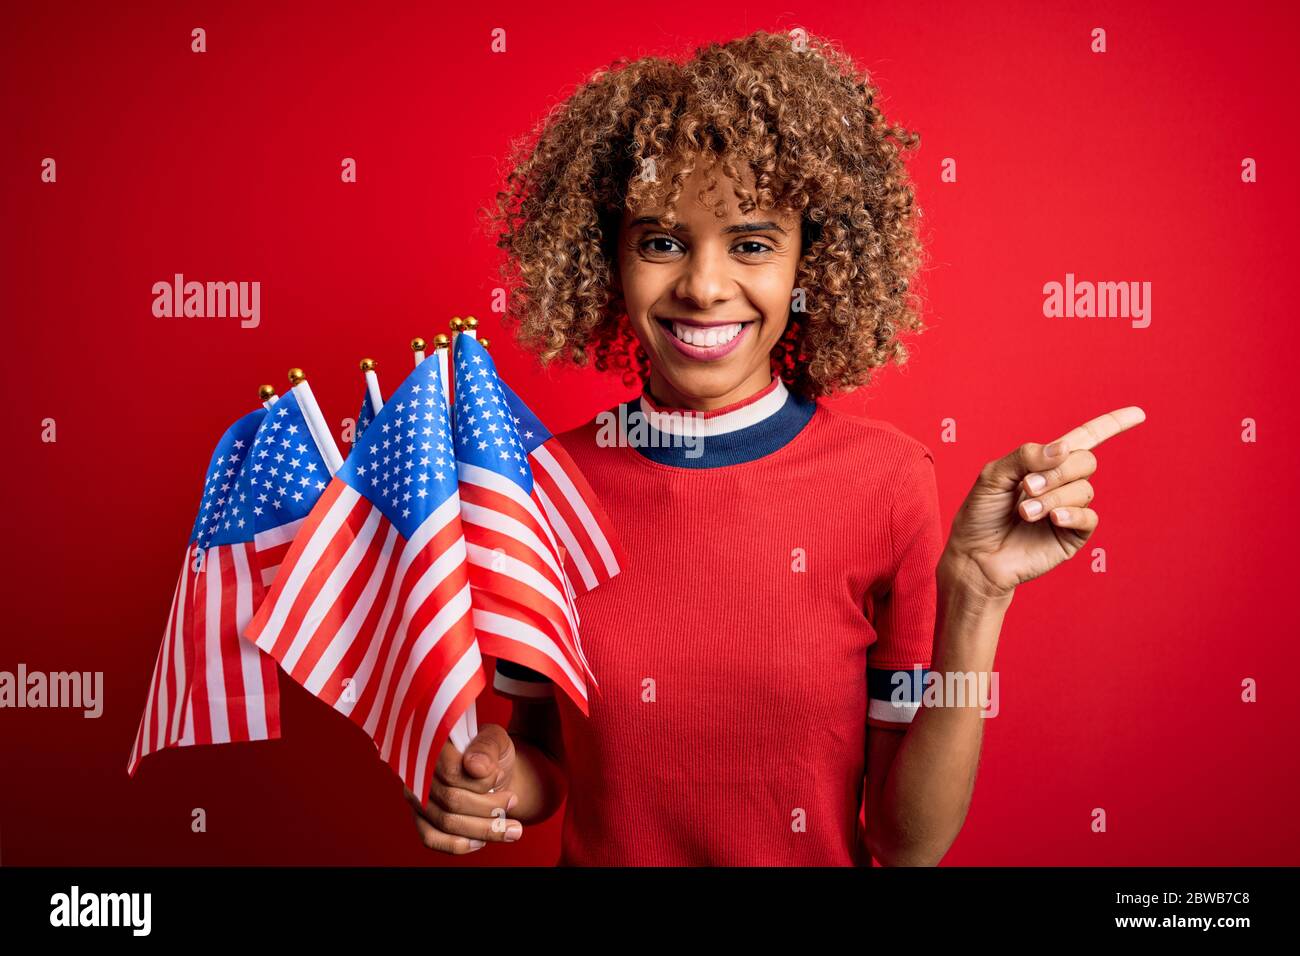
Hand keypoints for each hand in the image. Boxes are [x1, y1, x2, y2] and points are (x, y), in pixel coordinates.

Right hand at [403, 723, 523, 853]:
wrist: (493, 774)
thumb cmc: (491, 755)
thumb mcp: (497, 741)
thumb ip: (487, 748)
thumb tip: (475, 767)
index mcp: (434, 745)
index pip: (451, 772)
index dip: (480, 780)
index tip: (499, 775)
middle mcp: (418, 772)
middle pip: (452, 801)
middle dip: (489, 806)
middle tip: (513, 800)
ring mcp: (417, 797)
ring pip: (447, 823)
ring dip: (484, 829)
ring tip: (512, 828)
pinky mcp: (421, 819)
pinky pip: (432, 839)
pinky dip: (461, 844)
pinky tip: (481, 841)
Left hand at [944, 406, 1145, 599]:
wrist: (975, 556)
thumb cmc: (980, 515)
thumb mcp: (993, 476)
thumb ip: (1025, 457)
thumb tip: (1064, 448)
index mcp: (1045, 464)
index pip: (1085, 439)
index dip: (1112, 425)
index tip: (1139, 413)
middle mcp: (1062, 484)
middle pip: (1086, 461)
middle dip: (1057, 472)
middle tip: (1027, 488)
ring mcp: (1070, 509)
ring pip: (1084, 489)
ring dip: (1053, 498)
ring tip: (1025, 513)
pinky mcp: (1073, 536)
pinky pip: (1089, 517)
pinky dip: (1071, 514)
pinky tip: (1053, 519)